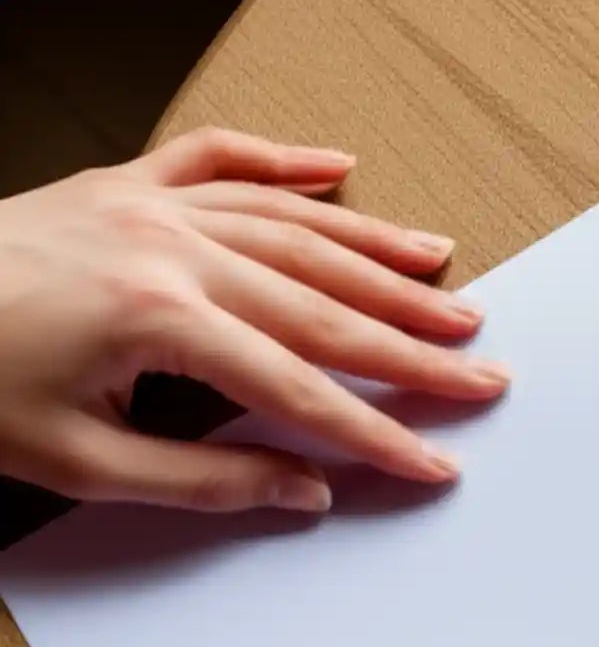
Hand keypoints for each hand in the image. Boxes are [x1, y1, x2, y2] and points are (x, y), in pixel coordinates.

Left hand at [0, 127, 508, 512]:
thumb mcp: (73, 461)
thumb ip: (202, 478)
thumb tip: (301, 489)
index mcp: (160, 317)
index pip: (302, 389)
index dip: (378, 433)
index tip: (434, 459)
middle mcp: (172, 247)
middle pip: (322, 301)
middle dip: (410, 341)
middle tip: (478, 361)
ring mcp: (152, 205)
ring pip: (296, 226)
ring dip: (379, 253)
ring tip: (446, 273)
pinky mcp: (126, 184)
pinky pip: (222, 157)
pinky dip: (288, 162)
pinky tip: (341, 168)